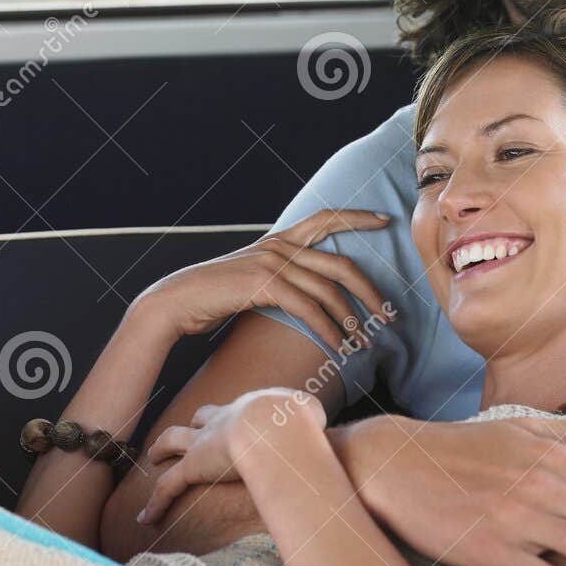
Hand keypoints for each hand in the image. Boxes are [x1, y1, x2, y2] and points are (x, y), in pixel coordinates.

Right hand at [134, 209, 394, 351]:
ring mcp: (272, 262)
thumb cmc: (214, 295)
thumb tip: (305, 290)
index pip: (325, 219)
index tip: (384, 220)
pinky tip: (339, 347)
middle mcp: (279, 246)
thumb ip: (278, 274)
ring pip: (328, 291)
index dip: (356, 218)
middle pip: (340, 264)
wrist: (177, 300)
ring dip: (351, 322)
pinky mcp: (264, 284)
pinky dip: (329, 330)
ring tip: (364, 344)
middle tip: (387, 315)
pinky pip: (309, 309)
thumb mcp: (252, 276)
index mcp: (278, 239)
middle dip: (370, 291)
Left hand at [136, 388, 323, 524]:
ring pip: (174, 441)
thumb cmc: (300, 422)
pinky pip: (168, 487)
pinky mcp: (194, 467)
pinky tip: (144, 518)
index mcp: (251, 408)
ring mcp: (204, 442)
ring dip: (162, 449)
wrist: (278, 427)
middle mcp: (223, 420)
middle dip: (195, 425)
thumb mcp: (312, 414)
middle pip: (202, 418)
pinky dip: (155, 503)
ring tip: (153, 457)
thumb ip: (312, 420)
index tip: (237, 423)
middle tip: (190, 433)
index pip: (239, 410)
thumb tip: (321, 428)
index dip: (235, 417)